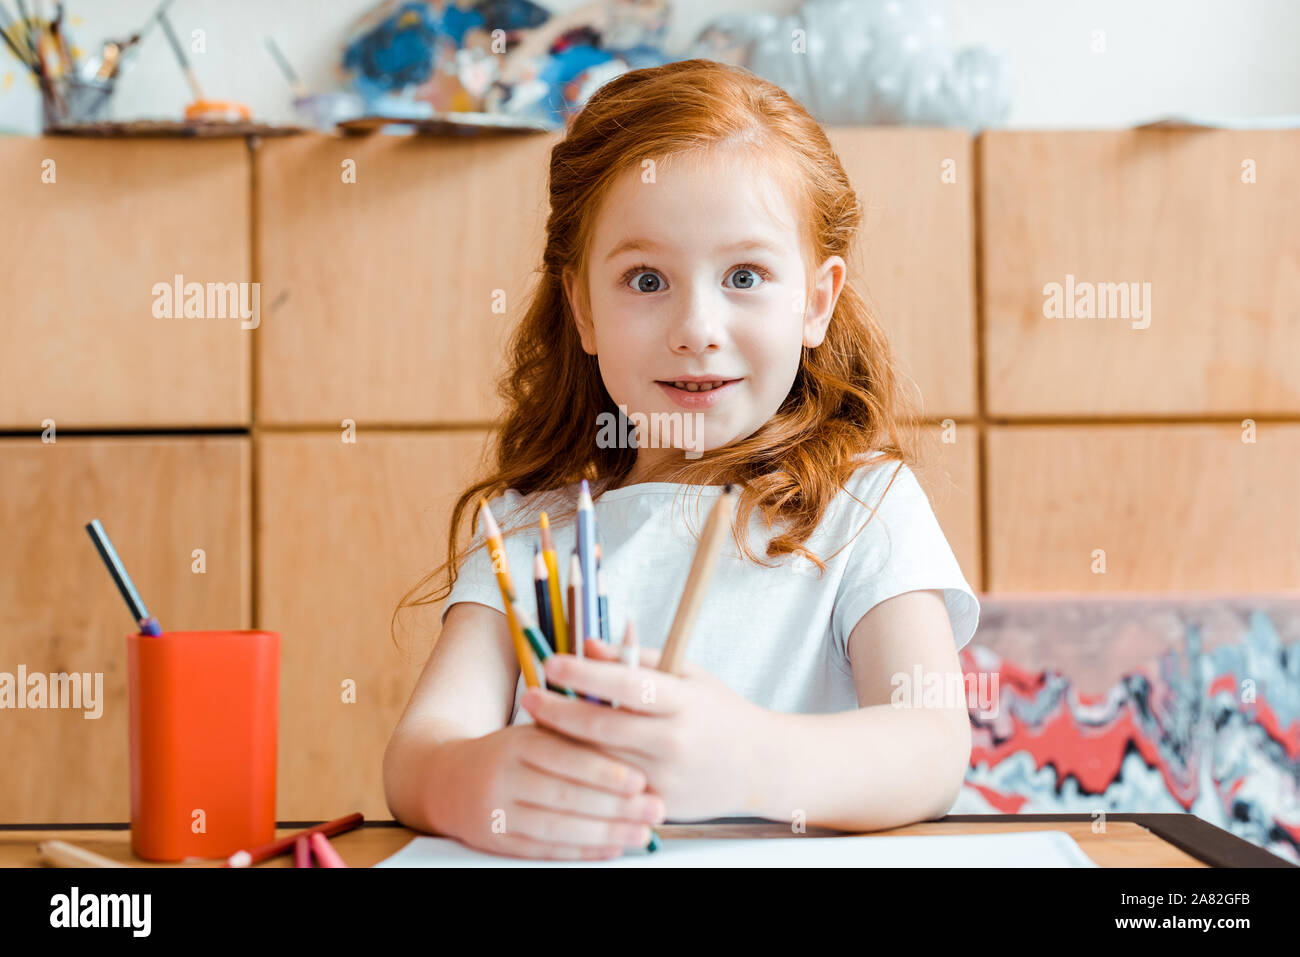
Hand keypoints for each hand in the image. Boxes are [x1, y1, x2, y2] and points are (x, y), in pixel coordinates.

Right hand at [432, 723, 665, 859]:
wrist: (447, 778)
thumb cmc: (509, 752)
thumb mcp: (534, 729)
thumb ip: (574, 731)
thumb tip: (629, 734)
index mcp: (516, 743)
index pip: (563, 756)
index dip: (603, 770)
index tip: (641, 780)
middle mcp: (503, 778)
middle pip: (564, 796)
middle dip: (615, 806)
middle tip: (654, 809)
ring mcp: (497, 813)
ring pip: (556, 828)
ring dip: (604, 832)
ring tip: (642, 833)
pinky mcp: (496, 842)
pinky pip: (543, 851)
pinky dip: (581, 852)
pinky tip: (611, 847)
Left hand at [521, 637, 770, 820]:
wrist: (760, 767)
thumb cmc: (720, 712)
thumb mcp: (688, 674)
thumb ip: (636, 659)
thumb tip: (586, 645)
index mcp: (684, 702)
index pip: (627, 685)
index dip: (586, 673)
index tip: (552, 662)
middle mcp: (675, 742)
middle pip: (603, 728)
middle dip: (559, 711)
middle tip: (529, 697)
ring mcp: (666, 778)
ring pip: (599, 763)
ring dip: (563, 744)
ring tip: (537, 725)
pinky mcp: (659, 805)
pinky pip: (611, 789)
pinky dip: (583, 773)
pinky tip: (560, 758)